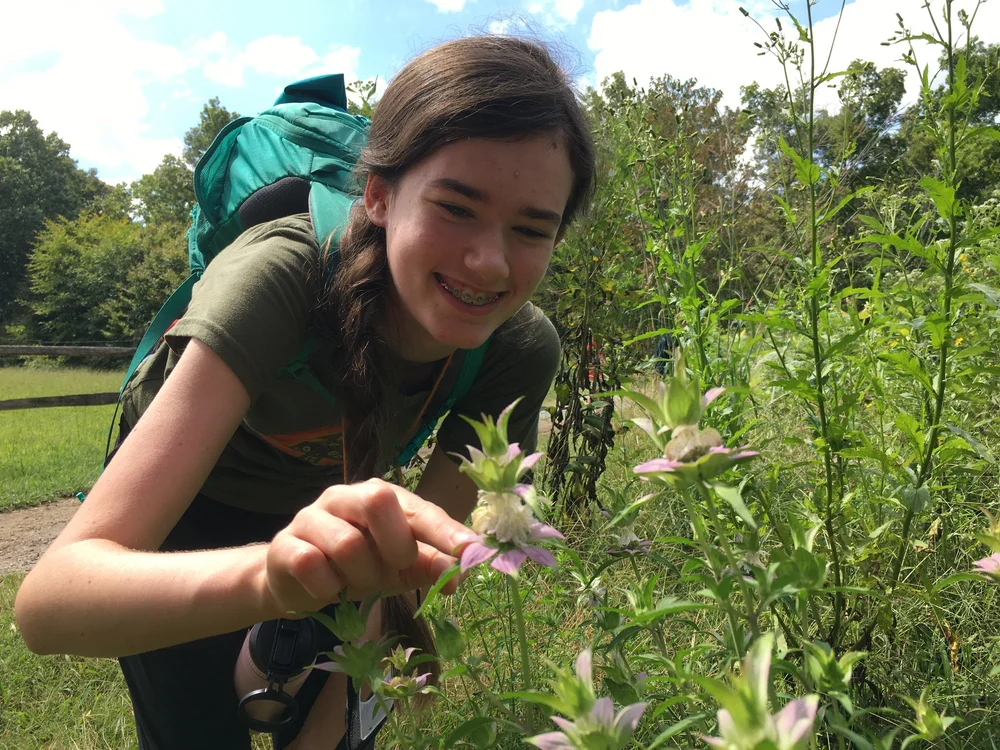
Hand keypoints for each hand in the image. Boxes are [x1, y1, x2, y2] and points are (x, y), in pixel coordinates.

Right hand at [263, 478, 478, 614]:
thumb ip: (429, 565)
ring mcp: (311, 518)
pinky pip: (311, 566)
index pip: (416, 507)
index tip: (468, 550)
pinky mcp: (285, 546)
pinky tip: (328, 590)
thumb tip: (462, 572)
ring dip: (360, 576)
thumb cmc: (356, 567)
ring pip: (346, 543)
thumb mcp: (398, 567)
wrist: (294, 581)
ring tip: (356, 584)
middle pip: (377, 501)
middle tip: (396, 566)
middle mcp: (344, 497)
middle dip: (395, 543)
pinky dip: (328, 588)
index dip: (443, 529)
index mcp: (378, 497)